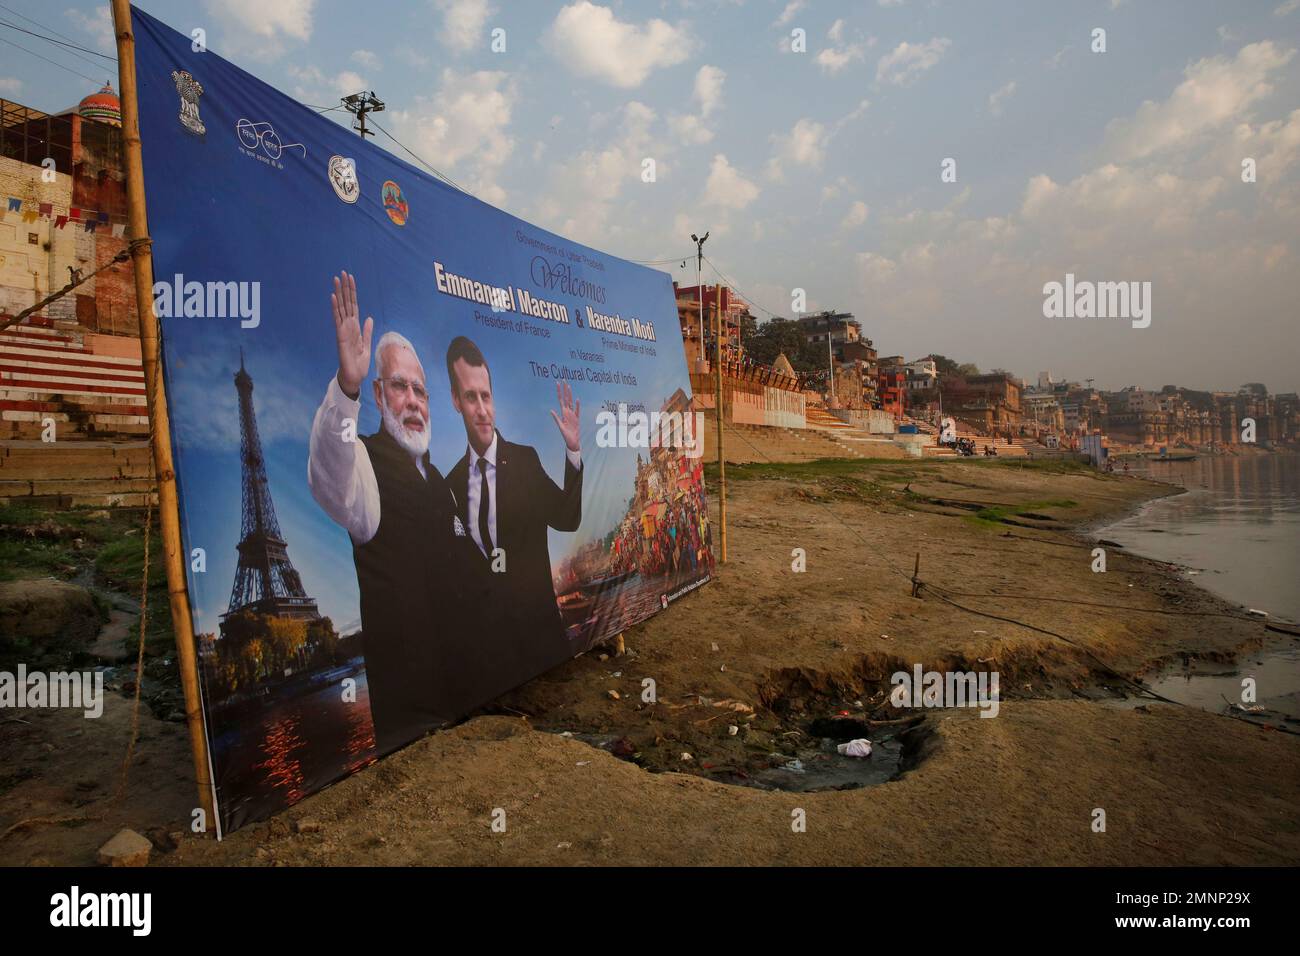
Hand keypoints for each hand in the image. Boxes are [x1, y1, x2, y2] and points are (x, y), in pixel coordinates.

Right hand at [332, 270, 372, 399]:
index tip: (351, 279)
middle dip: (345, 288)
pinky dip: (336, 308)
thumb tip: (369, 318)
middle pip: (346, 303)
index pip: (353, 306)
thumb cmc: (359, 363)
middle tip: (343, 272)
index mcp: (355, 327)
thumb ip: (367, 331)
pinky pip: (337, 319)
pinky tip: (333, 296)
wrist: (354, 376)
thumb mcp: (367, 345)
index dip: (352, 293)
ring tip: (336, 279)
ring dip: (339, 293)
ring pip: (341, 307)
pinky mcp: (340, 336)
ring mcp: (343, 330)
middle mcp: (348, 326)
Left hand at [549, 380, 580, 452]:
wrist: (572, 442)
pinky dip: (578, 405)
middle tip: (564, 380)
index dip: (559, 391)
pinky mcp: (577, 419)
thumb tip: (551, 410)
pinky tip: (577, 399)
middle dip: (565, 389)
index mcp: (563, 413)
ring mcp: (572, 415)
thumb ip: (557, 418)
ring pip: (571, 402)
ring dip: (570, 394)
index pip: (560, 399)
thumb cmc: (566, 436)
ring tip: (569, 386)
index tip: (557, 383)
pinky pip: (578, 410)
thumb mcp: (560, 427)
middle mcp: (567, 412)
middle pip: (566, 398)